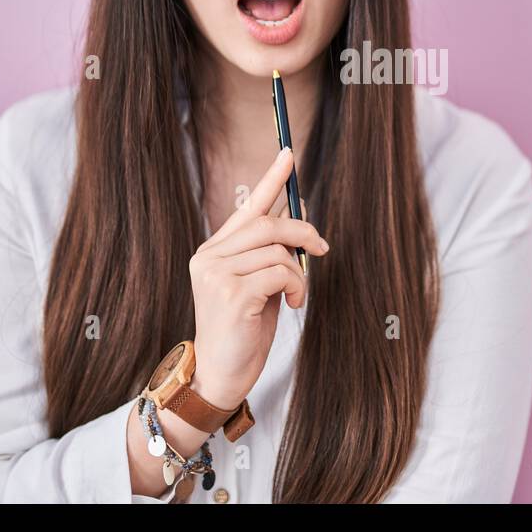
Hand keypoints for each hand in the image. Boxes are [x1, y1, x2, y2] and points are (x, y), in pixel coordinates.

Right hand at [187, 146, 327, 407]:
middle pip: (267, 224)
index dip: (271, 180)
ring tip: (297, 294)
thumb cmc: (243, 332)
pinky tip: (293, 303)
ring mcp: (217, 275)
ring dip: (299, 272)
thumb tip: (300, 222)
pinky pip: (280, 273)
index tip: (289, 155)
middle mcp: (209, 258)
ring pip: (278, 250)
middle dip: (302, 231)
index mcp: (213, 252)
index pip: (246, 208)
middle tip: (321, 249)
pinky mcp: (232, 295)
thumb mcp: (259, 286)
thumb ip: (271, 255)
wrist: (220, 376)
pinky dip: (296, 286)